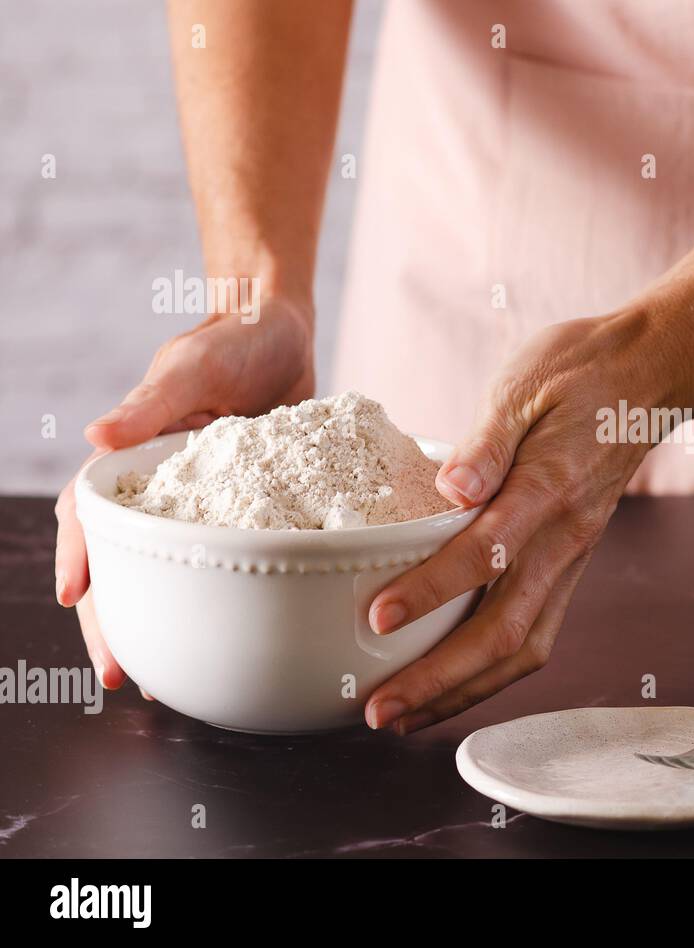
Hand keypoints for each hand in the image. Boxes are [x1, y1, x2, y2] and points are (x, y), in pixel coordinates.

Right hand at [54, 298, 315, 688]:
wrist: (279, 331)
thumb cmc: (228, 341)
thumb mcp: (190, 368)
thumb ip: (149, 401)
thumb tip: (94, 431)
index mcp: (130, 461)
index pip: (92, 518)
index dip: (83, 561)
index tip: (76, 602)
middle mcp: (160, 491)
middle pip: (126, 562)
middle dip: (115, 619)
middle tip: (122, 675)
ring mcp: (202, 503)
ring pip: (170, 570)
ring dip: (162, 619)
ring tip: (163, 678)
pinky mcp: (247, 506)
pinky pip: (226, 558)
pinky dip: (219, 595)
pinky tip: (230, 633)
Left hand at [364, 309, 693, 732]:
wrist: (651, 374)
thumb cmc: (582, 371)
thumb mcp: (525, 384)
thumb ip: (488, 442)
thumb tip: (451, 487)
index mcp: (549, 488)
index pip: (486, 553)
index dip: (431, 592)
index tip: (378, 619)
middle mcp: (566, 537)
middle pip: (505, 632)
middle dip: (440, 680)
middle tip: (378, 710)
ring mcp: (574, 556)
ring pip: (525, 648)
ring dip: (464, 691)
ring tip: (405, 716)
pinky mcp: (572, 563)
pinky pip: (536, 634)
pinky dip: (491, 672)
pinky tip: (452, 683)